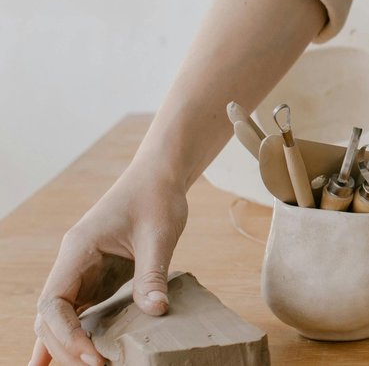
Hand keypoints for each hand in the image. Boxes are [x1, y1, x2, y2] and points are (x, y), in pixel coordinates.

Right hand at [32, 171, 187, 365]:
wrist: (159, 180)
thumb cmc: (156, 199)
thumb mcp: (159, 234)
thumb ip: (153, 273)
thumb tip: (156, 311)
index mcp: (78, 250)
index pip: (53, 303)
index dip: (66, 334)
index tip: (94, 354)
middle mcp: (72, 265)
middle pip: (49, 317)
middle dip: (66, 346)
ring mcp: (81, 273)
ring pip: (59, 318)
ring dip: (67, 345)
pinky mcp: (97, 278)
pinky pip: (78, 312)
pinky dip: (73, 335)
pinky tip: (75, 358)